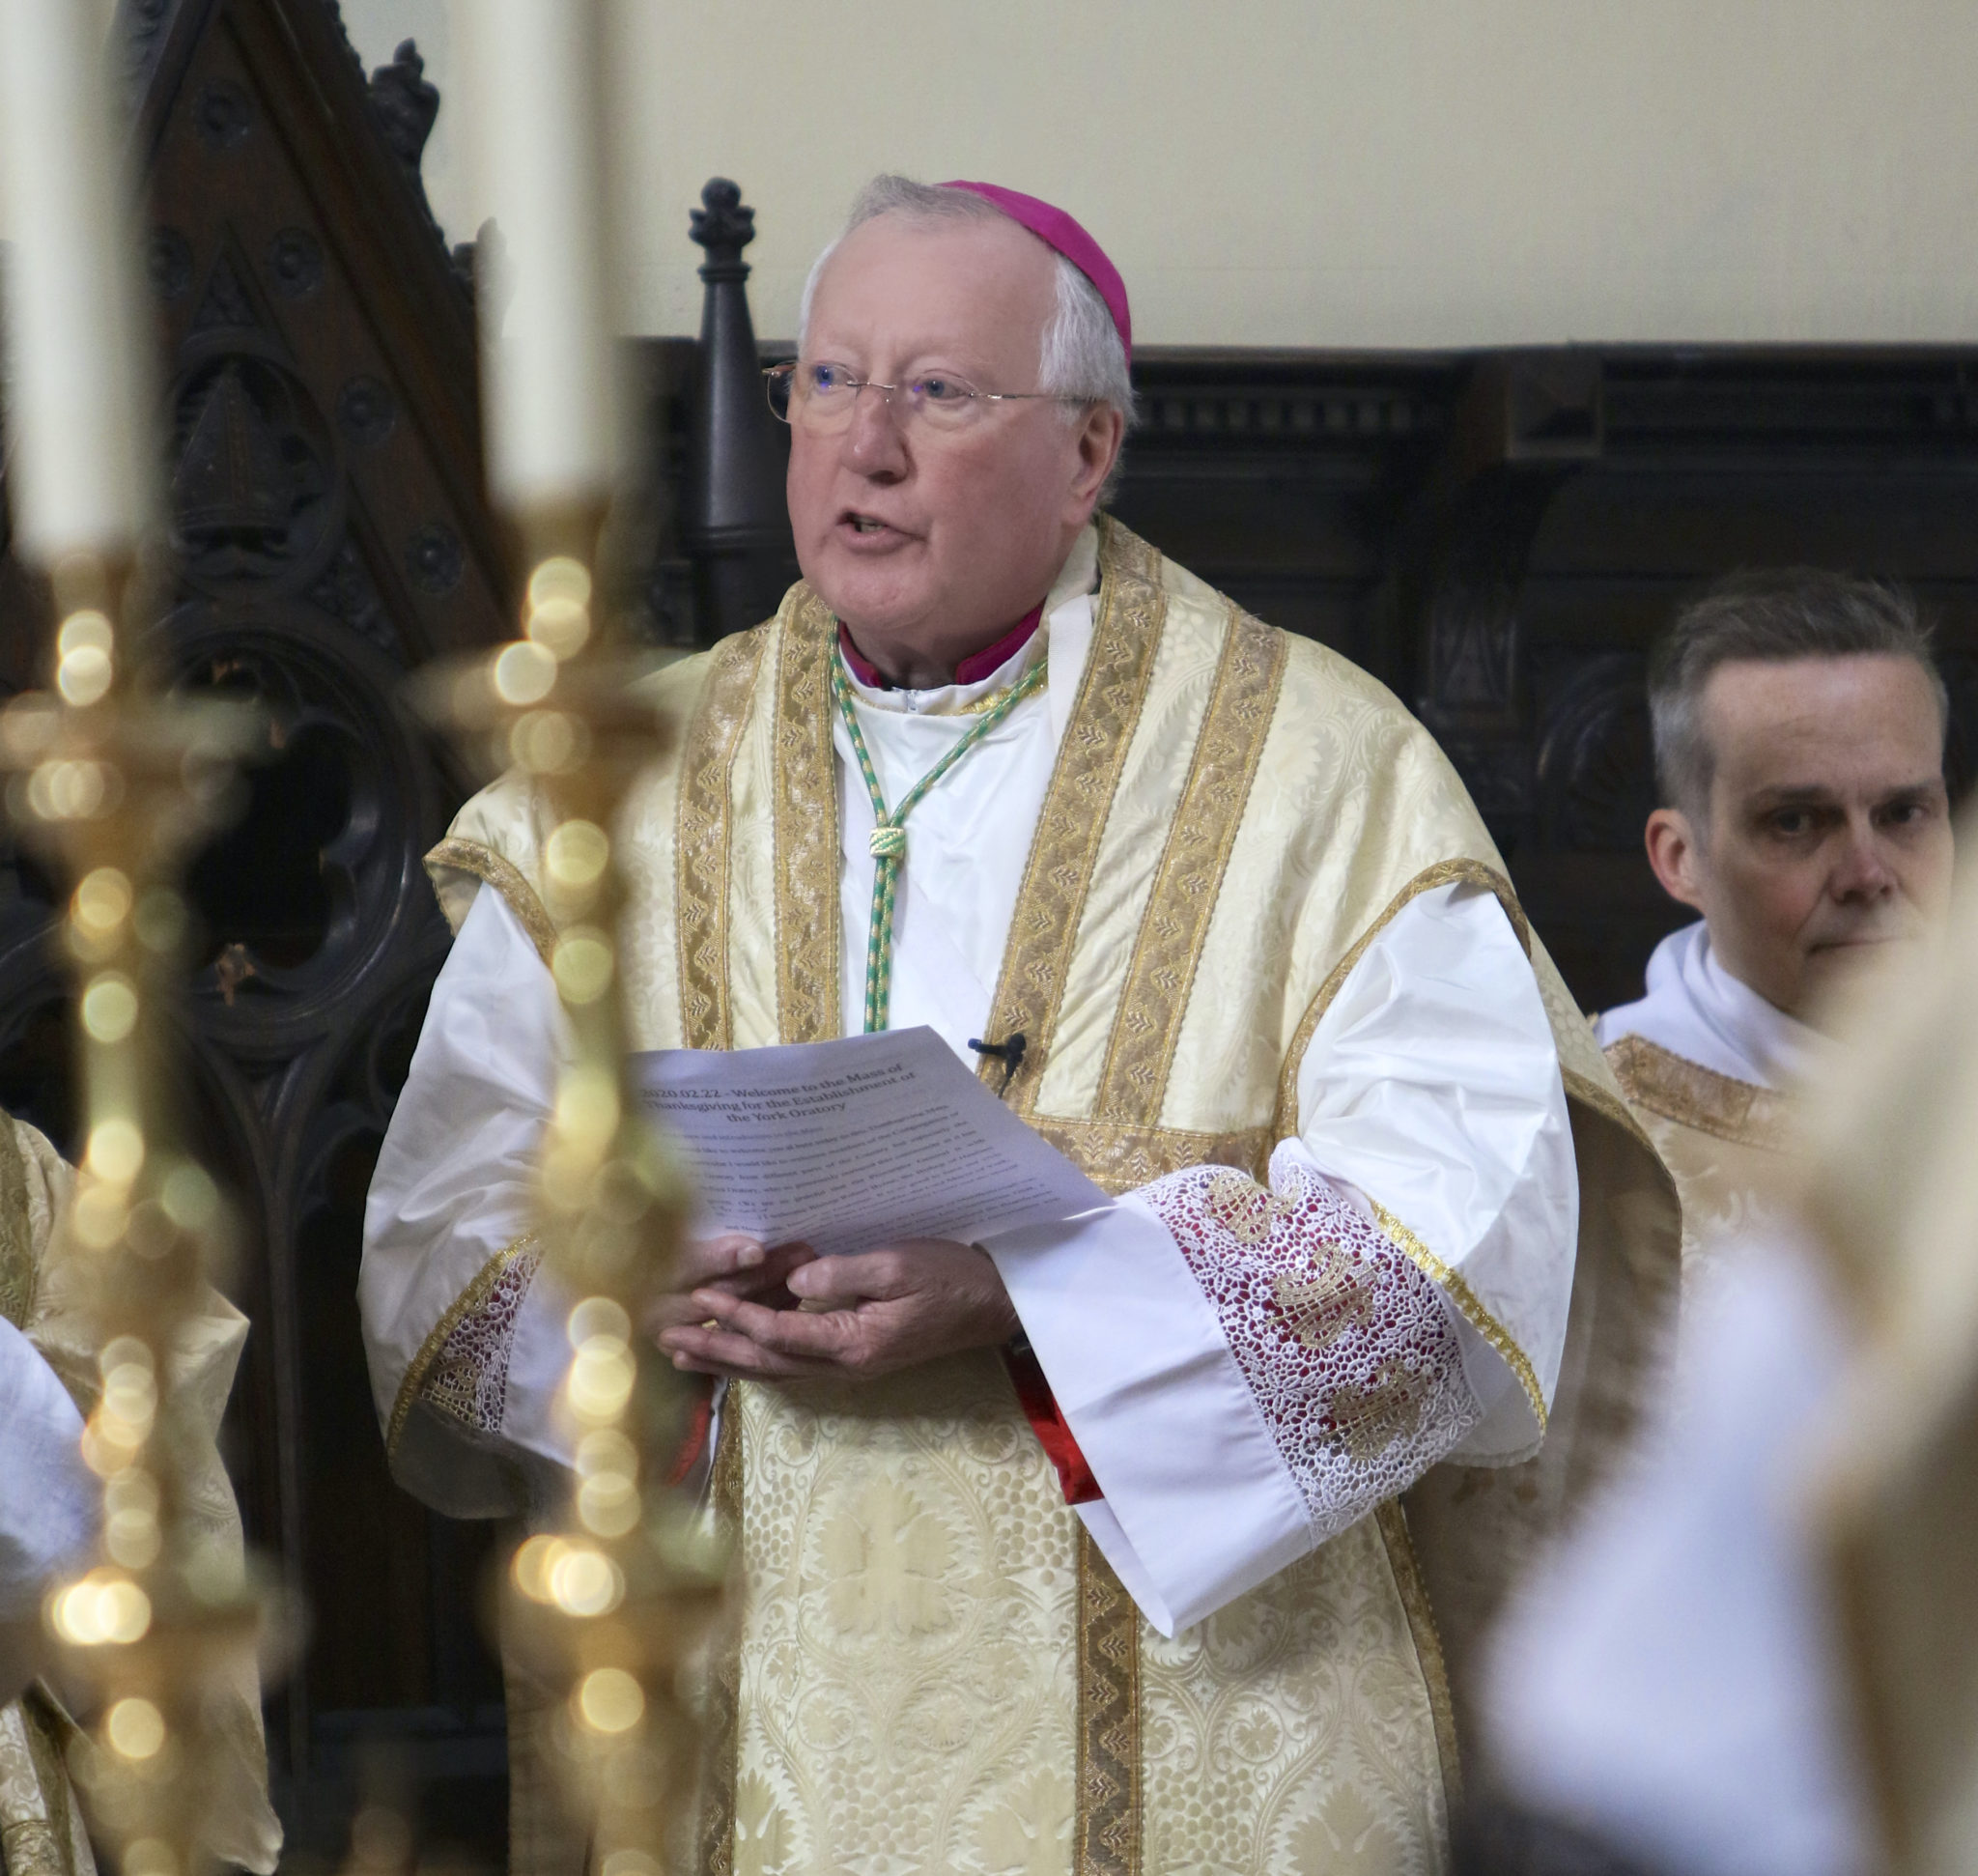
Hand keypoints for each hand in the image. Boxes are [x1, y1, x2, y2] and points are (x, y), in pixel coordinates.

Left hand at [655, 1238, 1018, 1382]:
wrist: (992, 1305)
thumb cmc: (950, 1278)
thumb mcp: (900, 1265)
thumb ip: (844, 1274)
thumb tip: (793, 1279)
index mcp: (854, 1343)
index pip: (781, 1333)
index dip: (738, 1316)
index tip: (701, 1297)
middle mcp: (844, 1365)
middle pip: (766, 1363)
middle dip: (714, 1351)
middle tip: (664, 1339)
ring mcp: (848, 1365)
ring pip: (775, 1368)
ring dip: (727, 1359)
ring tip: (681, 1351)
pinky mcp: (852, 1356)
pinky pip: (792, 1361)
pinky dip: (756, 1356)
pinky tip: (733, 1348)